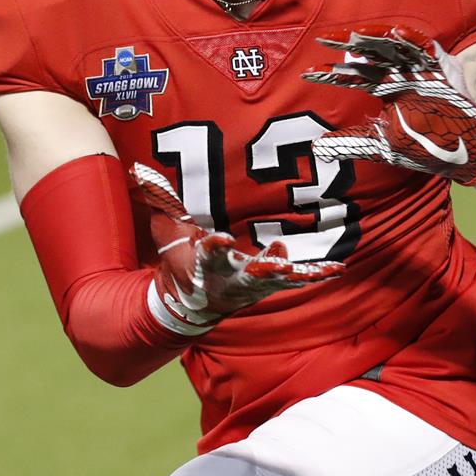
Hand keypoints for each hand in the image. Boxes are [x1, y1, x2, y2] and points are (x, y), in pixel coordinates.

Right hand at [129, 163, 341, 329]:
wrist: (191, 305)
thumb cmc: (178, 262)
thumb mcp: (166, 233)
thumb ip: (159, 201)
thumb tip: (139, 170)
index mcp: (201, 267)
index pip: (205, 255)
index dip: (212, 247)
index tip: (219, 238)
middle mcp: (228, 280)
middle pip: (247, 276)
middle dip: (262, 269)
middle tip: (277, 263)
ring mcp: (251, 286)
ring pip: (277, 281)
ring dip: (297, 274)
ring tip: (322, 270)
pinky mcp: (268, 286)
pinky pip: (295, 281)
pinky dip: (314, 275)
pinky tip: (336, 268)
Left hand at [303, 27, 475, 185]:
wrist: (466, 157)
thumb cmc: (426, 148)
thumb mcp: (382, 146)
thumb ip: (352, 143)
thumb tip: (317, 147)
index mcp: (391, 89)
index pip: (358, 75)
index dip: (335, 74)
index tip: (309, 72)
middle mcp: (405, 76)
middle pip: (373, 54)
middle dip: (348, 46)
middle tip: (322, 38)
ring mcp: (425, 72)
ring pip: (397, 48)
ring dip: (376, 39)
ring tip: (352, 34)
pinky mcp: (446, 74)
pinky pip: (430, 53)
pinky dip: (414, 43)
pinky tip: (395, 36)